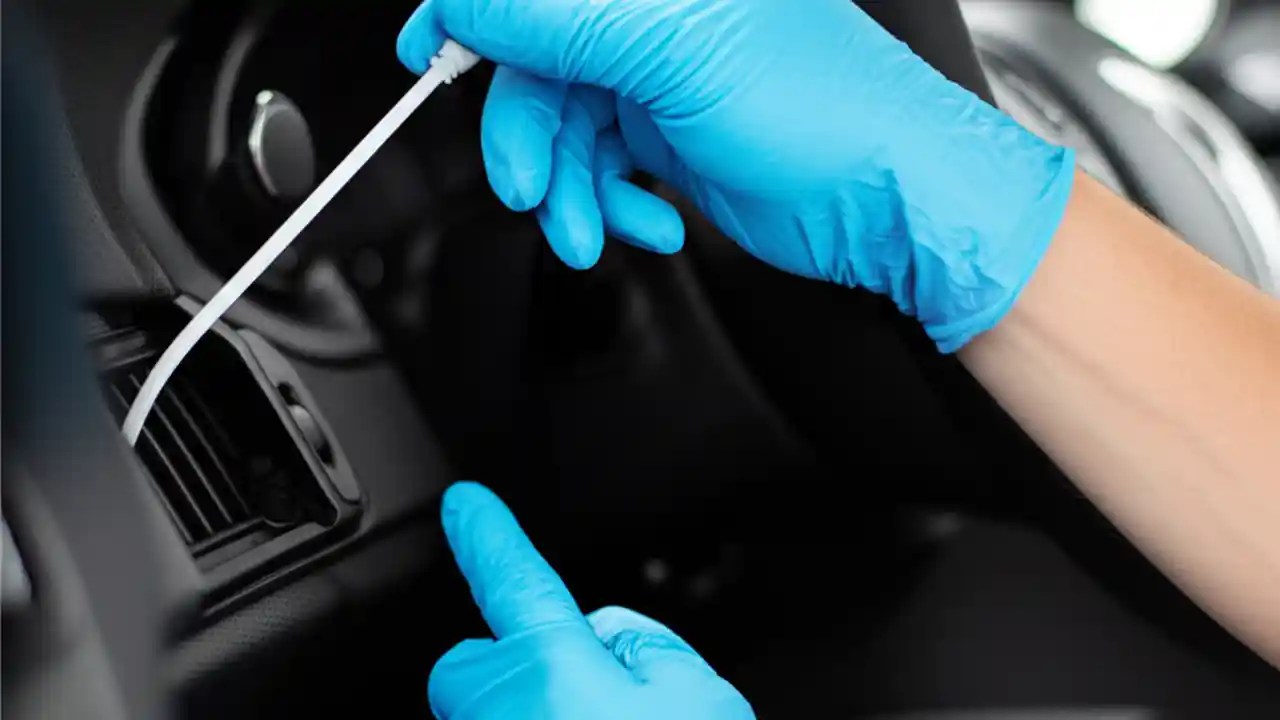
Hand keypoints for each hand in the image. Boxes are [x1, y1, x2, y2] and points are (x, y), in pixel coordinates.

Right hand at [396, 0, 1074, 351]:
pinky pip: (602, 168)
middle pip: (537, 68)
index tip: (427, 57)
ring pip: (565, 131)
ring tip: (591, 230)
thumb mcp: (671, 50)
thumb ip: (556, 19)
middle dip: (529, 140)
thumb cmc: (823, 114)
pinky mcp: (670, 137)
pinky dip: (614, 204)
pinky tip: (654, 221)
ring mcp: (660, 80)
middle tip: (531, 190)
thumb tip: (464, 4)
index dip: (471, 18)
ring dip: (569, 192)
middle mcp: (654, 18)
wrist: (890, 204)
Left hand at [427, 481, 753, 719]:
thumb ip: (646, 646)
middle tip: (590, 705)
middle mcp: (498, 718)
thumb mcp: (704, 701)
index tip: (463, 504)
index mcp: (556, 670)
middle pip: (475, 667)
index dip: (489, 536)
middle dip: (514, 671)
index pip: (515, 581)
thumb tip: (602, 640)